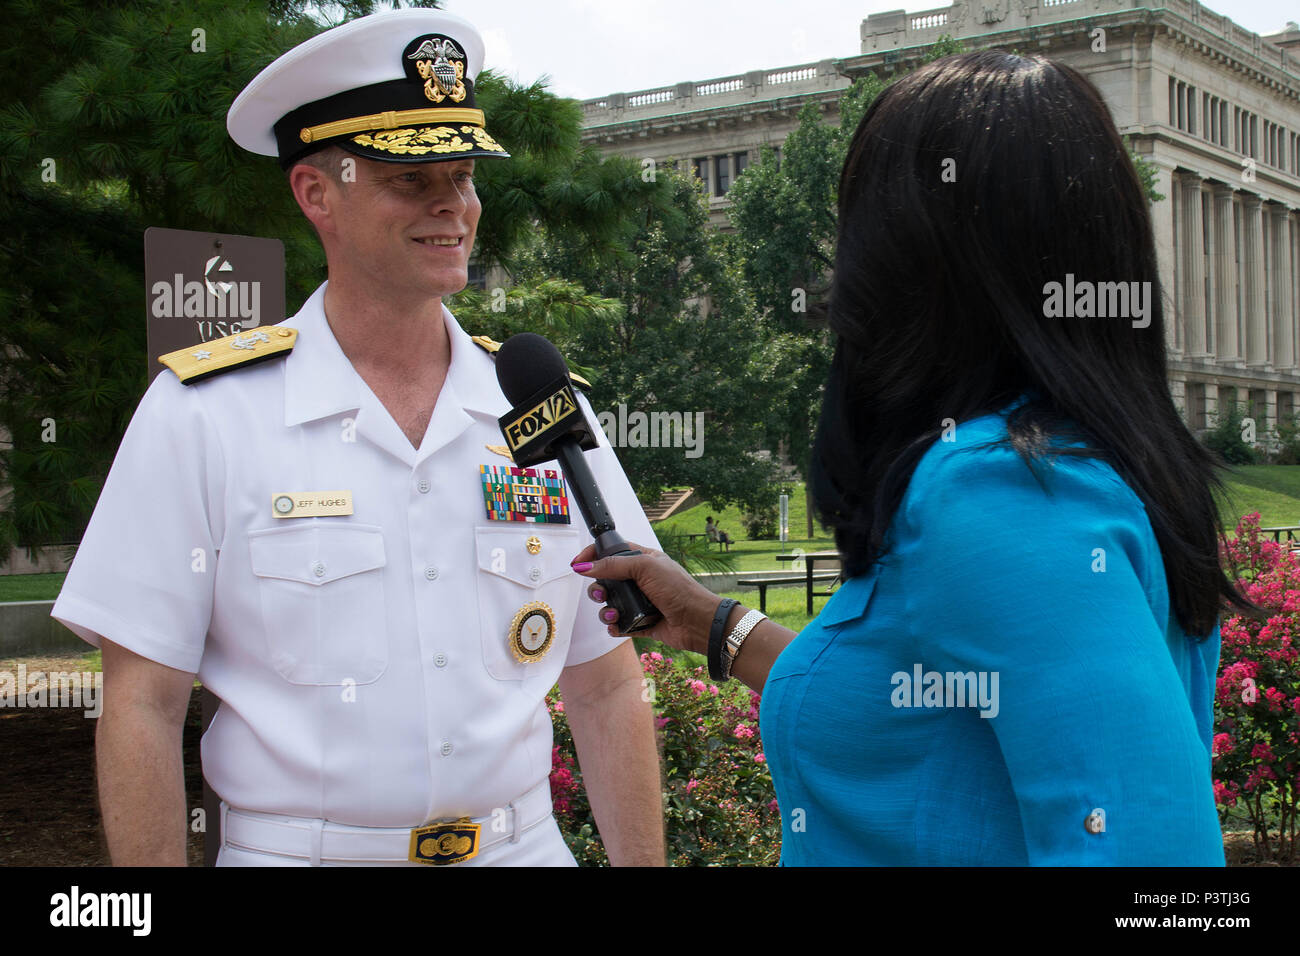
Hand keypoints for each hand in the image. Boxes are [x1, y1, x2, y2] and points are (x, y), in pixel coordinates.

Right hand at [570, 542, 722, 654]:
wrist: (696, 622)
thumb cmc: (678, 590)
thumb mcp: (645, 567)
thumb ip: (613, 565)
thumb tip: (584, 566)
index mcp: (643, 561)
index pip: (612, 553)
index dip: (593, 556)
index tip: (578, 564)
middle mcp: (640, 581)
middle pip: (606, 581)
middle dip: (598, 588)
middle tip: (602, 593)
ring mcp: (640, 602)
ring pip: (610, 604)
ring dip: (606, 610)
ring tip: (614, 614)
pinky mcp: (640, 623)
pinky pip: (618, 624)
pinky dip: (614, 626)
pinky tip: (617, 626)